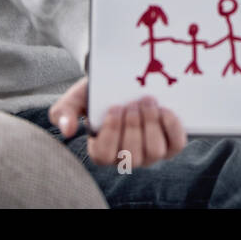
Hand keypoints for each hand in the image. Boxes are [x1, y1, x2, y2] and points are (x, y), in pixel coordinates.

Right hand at [48, 77, 187, 167]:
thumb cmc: (97, 94)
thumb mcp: (76, 98)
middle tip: (133, 103)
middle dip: (134, 127)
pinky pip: (176, 144)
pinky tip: (164, 109)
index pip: (104, 156)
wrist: (121, 82)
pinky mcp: (170, 144)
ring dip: (152, 125)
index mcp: (102, 151)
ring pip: (155, 152)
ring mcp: (150, 152)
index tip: (113, 108)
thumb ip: (64, 112)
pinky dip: (171, 127)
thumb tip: (67, 130)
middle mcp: (127, 157)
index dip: (111, 132)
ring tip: (146, 102)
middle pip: (132, 156)